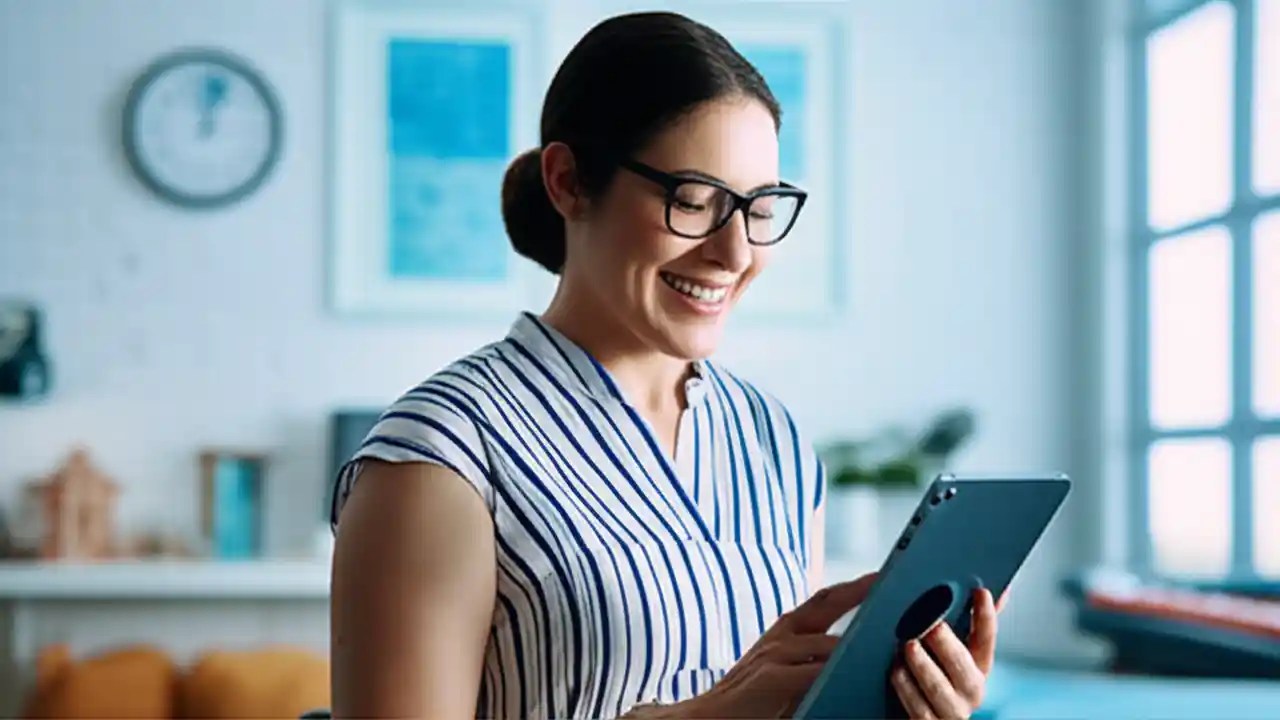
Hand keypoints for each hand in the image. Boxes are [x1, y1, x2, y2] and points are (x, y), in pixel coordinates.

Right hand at [682, 573, 878, 718]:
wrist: (707, 718)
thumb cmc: (753, 700)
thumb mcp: (786, 671)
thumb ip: (815, 660)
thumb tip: (854, 655)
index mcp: (786, 630)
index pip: (826, 599)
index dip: (855, 585)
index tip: (885, 574)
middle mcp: (781, 634)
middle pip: (828, 603)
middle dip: (862, 592)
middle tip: (897, 585)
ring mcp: (776, 654)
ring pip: (828, 642)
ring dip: (859, 642)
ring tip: (890, 636)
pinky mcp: (773, 679)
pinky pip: (814, 670)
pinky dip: (836, 671)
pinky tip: (857, 672)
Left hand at [890, 588, 1007, 718]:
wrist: (895, 707)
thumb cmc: (923, 663)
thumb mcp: (939, 638)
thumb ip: (959, 614)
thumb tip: (979, 581)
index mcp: (977, 664)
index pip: (987, 638)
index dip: (985, 616)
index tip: (979, 590)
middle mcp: (970, 690)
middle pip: (964, 667)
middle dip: (948, 645)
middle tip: (931, 624)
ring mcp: (951, 712)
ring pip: (940, 690)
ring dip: (924, 667)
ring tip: (908, 645)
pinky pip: (918, 710)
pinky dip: (906, 690)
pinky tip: (895, 671)